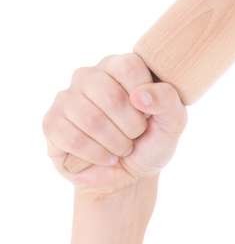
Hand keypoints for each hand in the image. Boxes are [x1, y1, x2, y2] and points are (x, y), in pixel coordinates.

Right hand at [42, 52, 186, 194]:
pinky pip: (71, 138)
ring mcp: (67, 98)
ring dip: (115, 144)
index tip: (149, 115)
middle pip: (109, 95)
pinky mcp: (52, 123)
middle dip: (131, 127)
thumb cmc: (150, 144)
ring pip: (90, 119)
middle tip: (134, 136)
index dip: (144, 99)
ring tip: (121, 148)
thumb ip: (168, 101)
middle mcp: (89, 76)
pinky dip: (96, 155)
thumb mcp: (172, 123)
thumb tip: (140, 96)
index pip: (128, 67)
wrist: (129, 176)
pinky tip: (104, 157)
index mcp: (118, 67)